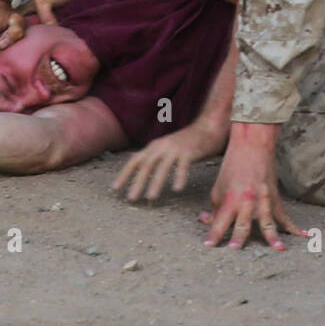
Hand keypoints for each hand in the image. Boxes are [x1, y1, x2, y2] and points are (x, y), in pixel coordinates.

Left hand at [112, 123, 226, 201]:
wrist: (209, 127)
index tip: (115, 189)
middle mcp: (162, 146)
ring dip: (155, 183)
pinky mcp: (190, 151)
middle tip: (131, 199)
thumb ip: (156, 155)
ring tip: (150, 198)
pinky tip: (177, 189)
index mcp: (155, 145)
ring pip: (162, 167)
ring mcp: (176, 148)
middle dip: (137, 183)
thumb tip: (143, 168)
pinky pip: (183, 166)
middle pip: (146, 165)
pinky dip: (179, 177)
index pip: (135, 160)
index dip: (124, 174)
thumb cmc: (188, 140)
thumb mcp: (167, 146)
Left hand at [199, 123, 304, 250]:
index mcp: (231, 199)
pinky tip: (304, 235)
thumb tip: (207, 221)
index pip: (219, 222)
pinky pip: (284, 216)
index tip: (208, 247)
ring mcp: (264, 201)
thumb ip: (215, 208)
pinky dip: (294, 226)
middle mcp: (248, 202)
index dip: (213, 235)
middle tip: (235, 249)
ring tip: (278, 248)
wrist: (253, 146)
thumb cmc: (233, 166)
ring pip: (268, 222)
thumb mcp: (218, 188)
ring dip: (272, 236)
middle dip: (239, 238)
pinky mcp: (275, 199)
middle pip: (243, 225)